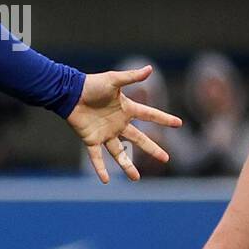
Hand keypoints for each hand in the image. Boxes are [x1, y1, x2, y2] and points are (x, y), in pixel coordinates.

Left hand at [67, 65, 181, 182]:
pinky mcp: (91, 139)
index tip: (178, 123)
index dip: (164, 119)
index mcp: (126, 109)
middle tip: (166, 159)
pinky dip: (100, 168)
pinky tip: (106, 180)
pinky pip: (97, 157)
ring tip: (136, 178)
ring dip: (128, 166)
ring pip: (119, 153)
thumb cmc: (92, 84)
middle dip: (152, 149)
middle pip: (139, 139)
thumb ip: (131, 77)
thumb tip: (150, 69)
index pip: (150, 115)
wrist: (70, 93)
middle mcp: (118, 124)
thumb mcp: (114, 80)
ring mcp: (105, 133)